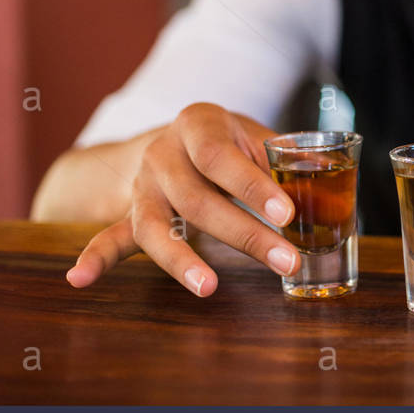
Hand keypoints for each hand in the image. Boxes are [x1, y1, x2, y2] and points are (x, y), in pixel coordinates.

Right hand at [65, 103, 298, 295]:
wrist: (176, 137)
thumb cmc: (231, 141)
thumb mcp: (257, 136)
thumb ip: (290, 157)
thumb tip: (333, 176)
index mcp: (199, 124)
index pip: (222, 157)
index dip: (252, 185)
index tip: (287, 213)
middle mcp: (163, 153)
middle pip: (196, 199)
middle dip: (244, 234)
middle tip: (285, 260)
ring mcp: (142, 185)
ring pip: (154, 225)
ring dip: (182, 260)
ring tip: (210, 288)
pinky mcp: (128, 213)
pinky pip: (110, 236)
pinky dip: (96, 258)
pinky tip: (79, 279)